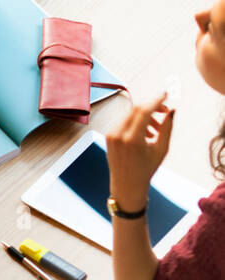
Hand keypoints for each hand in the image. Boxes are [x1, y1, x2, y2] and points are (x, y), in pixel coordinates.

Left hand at [107, 94, 173, 209]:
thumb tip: (172, 110)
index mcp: (132, 139)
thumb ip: (167, 128)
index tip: (167, 95)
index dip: (156, 100)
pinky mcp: (108, 135)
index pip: (144, 110)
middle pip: (136, 109)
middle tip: (165, 112)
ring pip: (130, 114)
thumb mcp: (162, 149)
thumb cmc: (147, 168)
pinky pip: (123, 121)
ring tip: (156, 131)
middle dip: (152, 107)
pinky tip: (145, 135)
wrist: (127, 184)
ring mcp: (111, 134)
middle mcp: (118, 134)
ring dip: (145, 117)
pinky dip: (136, 123)